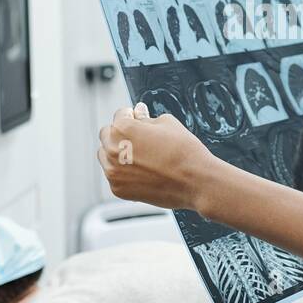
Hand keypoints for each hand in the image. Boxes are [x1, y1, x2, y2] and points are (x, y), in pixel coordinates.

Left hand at [98, 104, 215, 211]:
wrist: (195, 181)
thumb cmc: (184, 151)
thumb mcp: (167, 123)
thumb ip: (146, 117)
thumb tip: (138, 113)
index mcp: (122, 128)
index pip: (119, 115)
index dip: (132, 116)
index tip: (139, 120)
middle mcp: (112, 149)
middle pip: (107, 135)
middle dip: (120, 134)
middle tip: (140, 139)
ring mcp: (113, 172)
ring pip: (106, 156)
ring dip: (118, 153)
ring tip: (141, 157)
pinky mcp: (118, 189)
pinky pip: (114, 175)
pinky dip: (123, 172)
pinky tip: (143, 171)